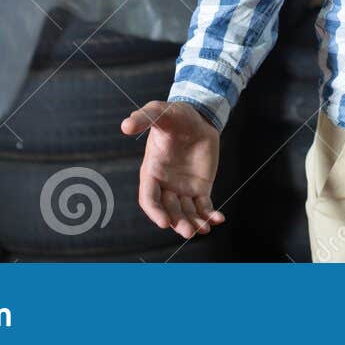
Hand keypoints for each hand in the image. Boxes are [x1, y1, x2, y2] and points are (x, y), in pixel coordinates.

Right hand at [121, 100, 226, 239]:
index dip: (155, 212)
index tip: (165, 222)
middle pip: (169, 211)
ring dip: (194, 223)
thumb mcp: (158, 112)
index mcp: (151, 172)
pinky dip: (210, 214)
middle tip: (189, 231)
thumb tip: (125, 125)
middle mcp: (165, 185)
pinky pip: (204, 206)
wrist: (197, 117)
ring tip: (204, 229)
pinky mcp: (200, 188)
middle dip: (178, 222)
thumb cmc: (174, 115)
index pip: (149, 199)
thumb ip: (143, 118)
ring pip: (186, 212)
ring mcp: (183, 188)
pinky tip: (218, 219)